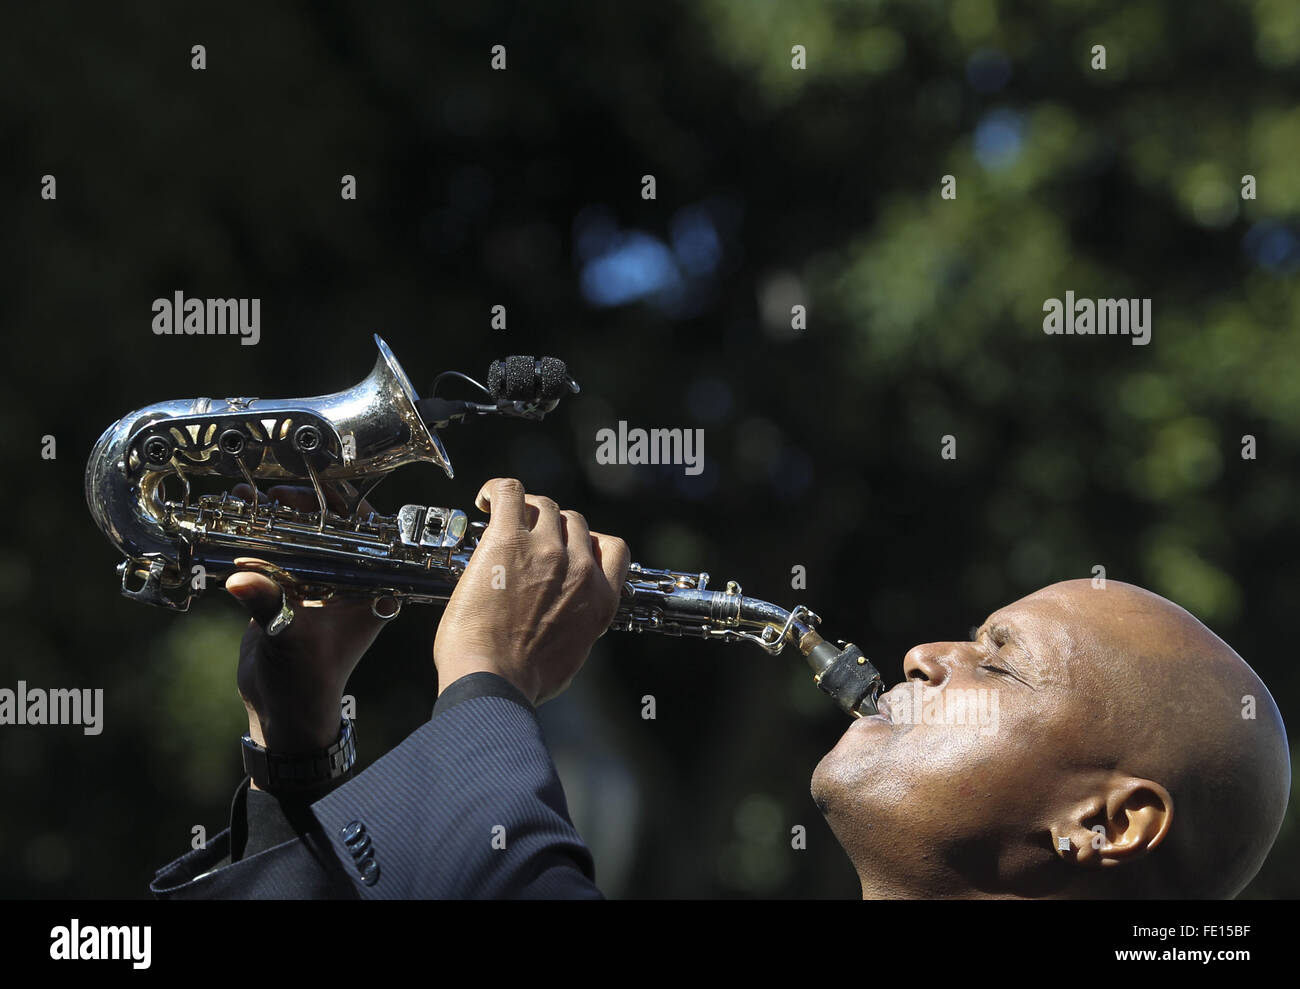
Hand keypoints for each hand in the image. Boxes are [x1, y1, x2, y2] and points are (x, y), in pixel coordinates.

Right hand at [228, 485, 391, 761]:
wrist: (283, 711)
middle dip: (301, 505)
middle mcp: (349, 581)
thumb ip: (269, 606)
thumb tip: (241, 581)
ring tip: (246, 497)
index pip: (368, 532)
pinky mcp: (289, 590)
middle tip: (273, 494)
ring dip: (274, 516)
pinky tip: (234, 516)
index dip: (344, 507)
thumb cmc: (305, 682)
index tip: (314, 490)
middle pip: (331, 527)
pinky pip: (276, 553)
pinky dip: (257, 535)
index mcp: (369, 588)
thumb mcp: (289, 640)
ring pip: (300, 536)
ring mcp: (318, 584)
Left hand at [433, 478, 630, 705]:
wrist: (494, 681)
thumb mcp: (572, 653)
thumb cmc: (524, 680)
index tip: (569, 548)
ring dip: (527, 511)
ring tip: (503, 523)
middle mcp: (579, 568)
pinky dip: (496, 490)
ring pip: (544, 505)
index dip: (590, 542)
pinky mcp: (507, 539)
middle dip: (552, 528)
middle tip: (525, 539)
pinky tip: (484, 500)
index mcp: (600, 598)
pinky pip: (509, 492)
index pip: (613, 548)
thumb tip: (565, 621)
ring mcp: (546, 550)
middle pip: (573, 522)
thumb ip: (578, 624)